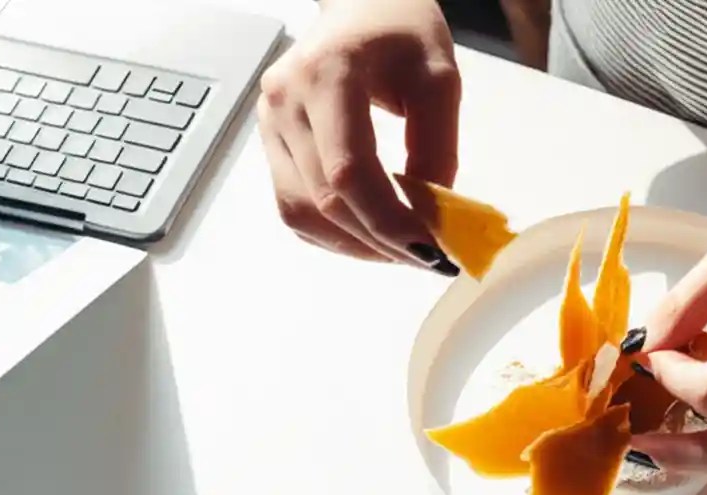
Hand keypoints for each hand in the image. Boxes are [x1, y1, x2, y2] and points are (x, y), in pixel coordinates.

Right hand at [257, 0, 460, 273]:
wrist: (359, 3)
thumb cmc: (401, 30)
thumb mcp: (438, 79)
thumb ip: (438, 148)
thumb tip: (433, 218)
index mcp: (327, 74)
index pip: (348, 171)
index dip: (389, 222)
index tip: (432, 250)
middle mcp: (285, 101)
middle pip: (325, 200)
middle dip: (380, 241)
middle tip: (428, 258)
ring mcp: (269, 122)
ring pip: (302, 213)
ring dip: (355, 244)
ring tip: (402, 250)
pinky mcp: (269, 141)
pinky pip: (294, 206)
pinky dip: (333, 232)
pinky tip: (371, 234)